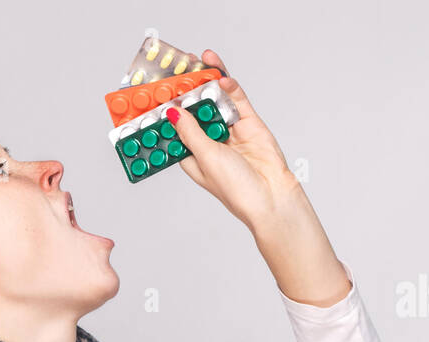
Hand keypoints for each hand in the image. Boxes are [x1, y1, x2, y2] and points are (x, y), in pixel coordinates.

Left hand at [168, 49, 301, 231]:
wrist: (271, 195)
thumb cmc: (236, 188)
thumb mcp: (205, 157)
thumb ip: (190, 131)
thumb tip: (172, 111)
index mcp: (192, 154)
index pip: (175, 125)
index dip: (167, 107)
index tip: (157, 87)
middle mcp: (209, 140)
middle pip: (196, 107)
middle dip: (188, 87)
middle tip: (180, 64)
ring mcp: (229, 130)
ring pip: (216, 99)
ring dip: (209, 81)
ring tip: (200, 59)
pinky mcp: (249, 123)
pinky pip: (236, 101)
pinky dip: (229, 88)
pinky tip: (221, 77)